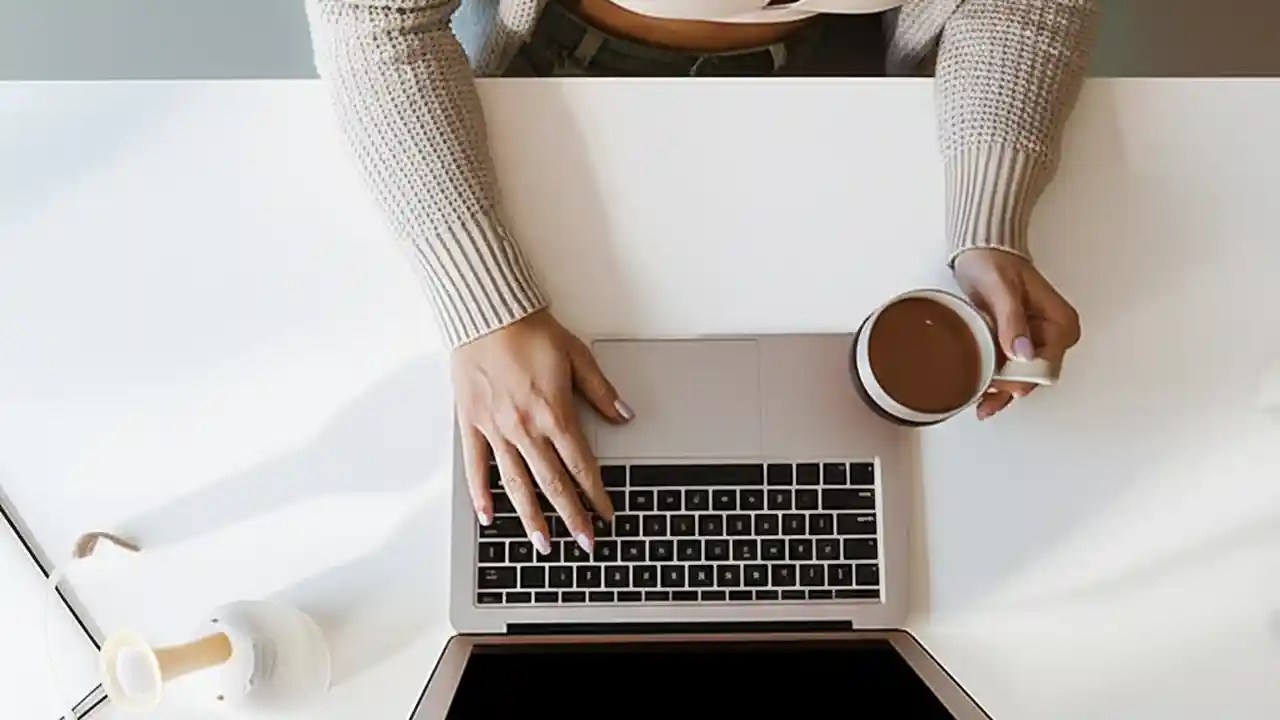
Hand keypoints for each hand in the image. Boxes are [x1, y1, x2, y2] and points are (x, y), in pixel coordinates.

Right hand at [453, 310, 633, 554]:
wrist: (486, 313)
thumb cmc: (529, 331)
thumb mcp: (577, 356)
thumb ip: (601, 391)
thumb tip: (624, 414)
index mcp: (554, 413)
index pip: (581, 465)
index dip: (596, 494)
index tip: (605, 514)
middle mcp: (525, 428)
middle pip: (553, 483)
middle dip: (571, 516)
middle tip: (584, 542)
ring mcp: (496, 429)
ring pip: (517, 483)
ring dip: (531, 517)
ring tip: (542, 543)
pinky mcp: (471, 424)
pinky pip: (476, 466)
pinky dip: (482, 493)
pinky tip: (490, 515)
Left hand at [952, 249, 1081, 419]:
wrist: (979, 252)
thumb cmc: (994, 262)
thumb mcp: (1001, 289)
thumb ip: (1012, 319)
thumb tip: (1022, 352)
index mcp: (1060, 323)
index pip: (1047, 364)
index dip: (1022, 379)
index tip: (999, 383)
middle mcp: (1053, 336)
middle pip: (1034, 376)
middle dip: (1008, 388)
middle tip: (982, 399)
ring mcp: (1035, 342)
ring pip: (1021, 378)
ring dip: (1000, 390)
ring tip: (979, 402)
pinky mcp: (1017, 344)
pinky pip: (1009, 370)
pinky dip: (995, 381)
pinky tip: (980, 394)